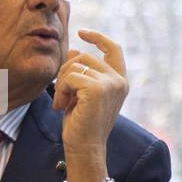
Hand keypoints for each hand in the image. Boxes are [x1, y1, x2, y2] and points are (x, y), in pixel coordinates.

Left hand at [52, 28, 128, 178]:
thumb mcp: (81, 94)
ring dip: (61, 83)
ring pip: (75, 65)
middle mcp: (119, 81)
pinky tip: (61, 107)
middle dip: (66, 71)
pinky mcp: (97, 89)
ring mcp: (110, 84)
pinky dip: (60, 90)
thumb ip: (82, 72)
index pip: (113, 48)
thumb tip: (74, 50)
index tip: (81, 32)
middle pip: (85, 56)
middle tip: (61, 95)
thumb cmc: (81, 124)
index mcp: (120, 81)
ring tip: (61, 103)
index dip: (98, 38)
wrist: (84, 149)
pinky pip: (70, 77)